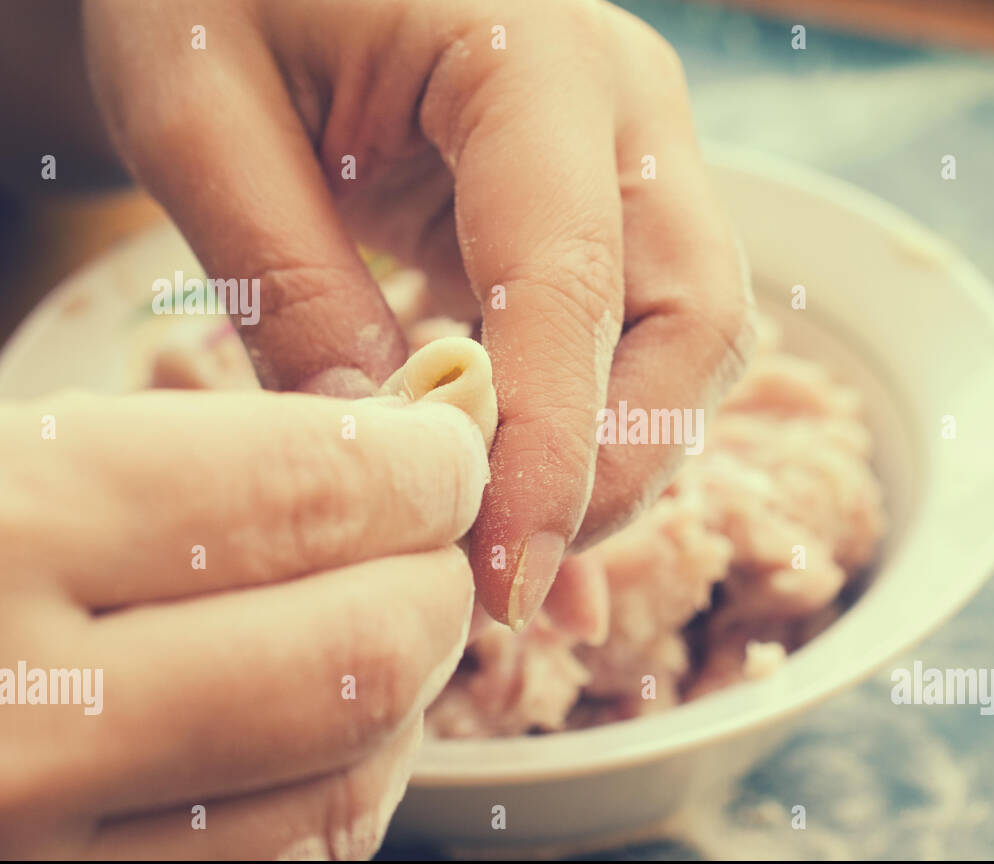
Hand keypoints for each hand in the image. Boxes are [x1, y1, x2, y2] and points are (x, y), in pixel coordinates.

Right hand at [0, 389, 486, 857]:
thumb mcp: (25, 454)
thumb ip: (213, 441)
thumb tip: (436, 420)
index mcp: (7, 529)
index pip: (312, 489)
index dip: (427, 463)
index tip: (452, 449)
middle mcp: (27, 719)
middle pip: (363, 651)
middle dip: (439, 582)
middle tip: (429, 541)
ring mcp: (44, 858)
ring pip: (349, 783)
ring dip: (406, 692)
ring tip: (371, 622)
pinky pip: (293, 863)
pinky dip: (341, 783)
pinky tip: (309, 724)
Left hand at [83, 0, 755, 629]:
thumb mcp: (205, 122)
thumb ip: (295, 294)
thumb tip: (383, 464)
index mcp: (535, 57)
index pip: (574, 282)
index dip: (551, 451)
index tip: (503, 579)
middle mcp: (625, 109)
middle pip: (692, 322)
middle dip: (613, 470)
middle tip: (506, 576)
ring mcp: (634, 156)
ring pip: (691, 343)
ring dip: (616, 462)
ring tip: (511, 551)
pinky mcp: (609, 207)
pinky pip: (643, 336)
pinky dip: (600, 434)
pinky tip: (537, 514)